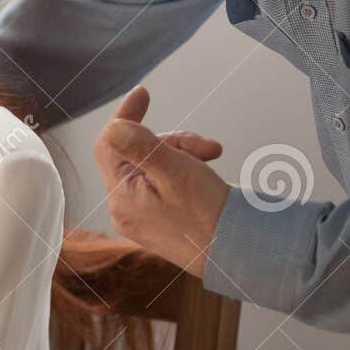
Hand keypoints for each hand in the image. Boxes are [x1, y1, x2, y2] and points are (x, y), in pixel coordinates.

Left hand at [93, 85, 229, 277]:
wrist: (240, 255)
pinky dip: (185, 172)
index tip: (144, 93)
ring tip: (214, 160)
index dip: (125, 116)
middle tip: (208, 148)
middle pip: (136, 153)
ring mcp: (141, 216)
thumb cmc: (210, 217)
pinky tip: (207, 176)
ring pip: (154, 165)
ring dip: (185, 155)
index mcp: (121, 197)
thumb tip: (113, 127)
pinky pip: (163, 183)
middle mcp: (125, 209)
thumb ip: (141, 147)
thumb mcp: (175, 173)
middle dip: (173, 143)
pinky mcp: (158, 220)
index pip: (109, 144)